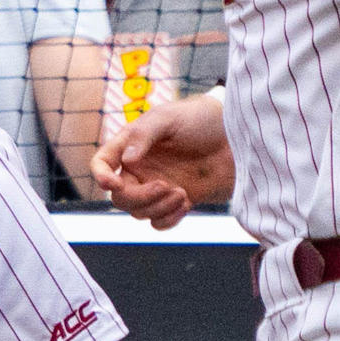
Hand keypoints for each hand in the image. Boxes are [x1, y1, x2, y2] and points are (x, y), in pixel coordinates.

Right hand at [93, 87, 225, 224]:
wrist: (239, 137)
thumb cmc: (201, 119)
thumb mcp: (169, 118)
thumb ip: (143, 135)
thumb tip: (127, 160)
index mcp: (131, 147)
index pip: (102, 164)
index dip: (100, 175)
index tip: (113, 183)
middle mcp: (141, 170)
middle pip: (120, 197)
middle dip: (139, 197)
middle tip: (165, 185)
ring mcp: (158, 187)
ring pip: (139, 212)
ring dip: (158, 207)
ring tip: (181, 192)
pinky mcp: (178, 201)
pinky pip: (159, 222)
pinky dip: (168, 219)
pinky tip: (186, 203)